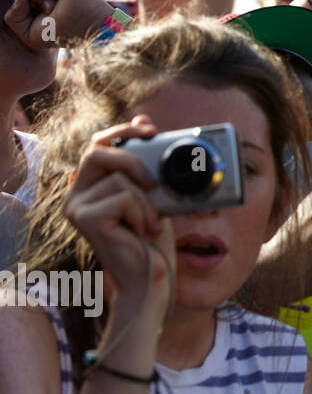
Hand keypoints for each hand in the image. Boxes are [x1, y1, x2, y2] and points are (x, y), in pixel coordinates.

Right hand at [60, 117, 172, 311]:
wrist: (151, 273)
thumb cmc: (152, 234)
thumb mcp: (152, 191)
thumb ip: (144, 161)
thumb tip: (143, 120)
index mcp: (88, 185)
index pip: (96, 144)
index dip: (121, 132)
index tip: (150, 130)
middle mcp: (75, 195)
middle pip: (97, 152)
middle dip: (132, 159)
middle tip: (154, 182)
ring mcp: (76, 207)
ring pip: (119, 179)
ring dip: (147, 201)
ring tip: (150, 223)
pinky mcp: (85, 219)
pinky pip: (124, 198)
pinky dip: (143, 212)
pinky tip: (142, 231)